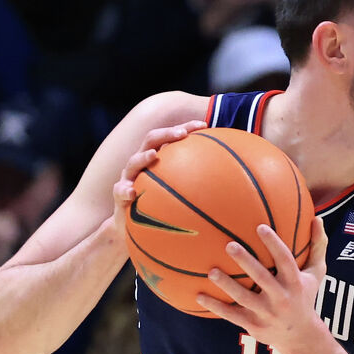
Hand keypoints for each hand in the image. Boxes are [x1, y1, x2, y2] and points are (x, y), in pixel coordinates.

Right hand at [111, 119, 208, 241]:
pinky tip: (131, 193)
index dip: (186, 128)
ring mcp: (128, 178)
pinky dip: (124, 190)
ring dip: (143, 158)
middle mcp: (142, 165)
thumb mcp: (182, 197)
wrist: (133, 227)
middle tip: (182, 134)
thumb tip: (233, 187)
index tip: (203, 125)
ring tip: (153, 156)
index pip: (171, 137)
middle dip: (166, 134)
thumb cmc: (162, 211)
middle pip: (151, 140)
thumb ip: (199, 188)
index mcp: (158, 160)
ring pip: (132, 162)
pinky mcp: (119, 195)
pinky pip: (119, 191)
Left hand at [198, 221, 328, 353]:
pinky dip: (215, 306)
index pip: (285, 261)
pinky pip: (231, 315)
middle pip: (262, 278)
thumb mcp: (316, 274)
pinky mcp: (253, 325)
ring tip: (212, 271)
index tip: (260, 227)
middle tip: (229, 245)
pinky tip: (198, 296)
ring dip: (227, 285)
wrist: (300, 336)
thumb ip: (317, 247)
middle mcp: (281, 298)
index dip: (274, 244)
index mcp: (295, 283)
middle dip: (246, 262)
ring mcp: (266, 314)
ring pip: (244, 298)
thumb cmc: (305, 297)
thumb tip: (317, 218)